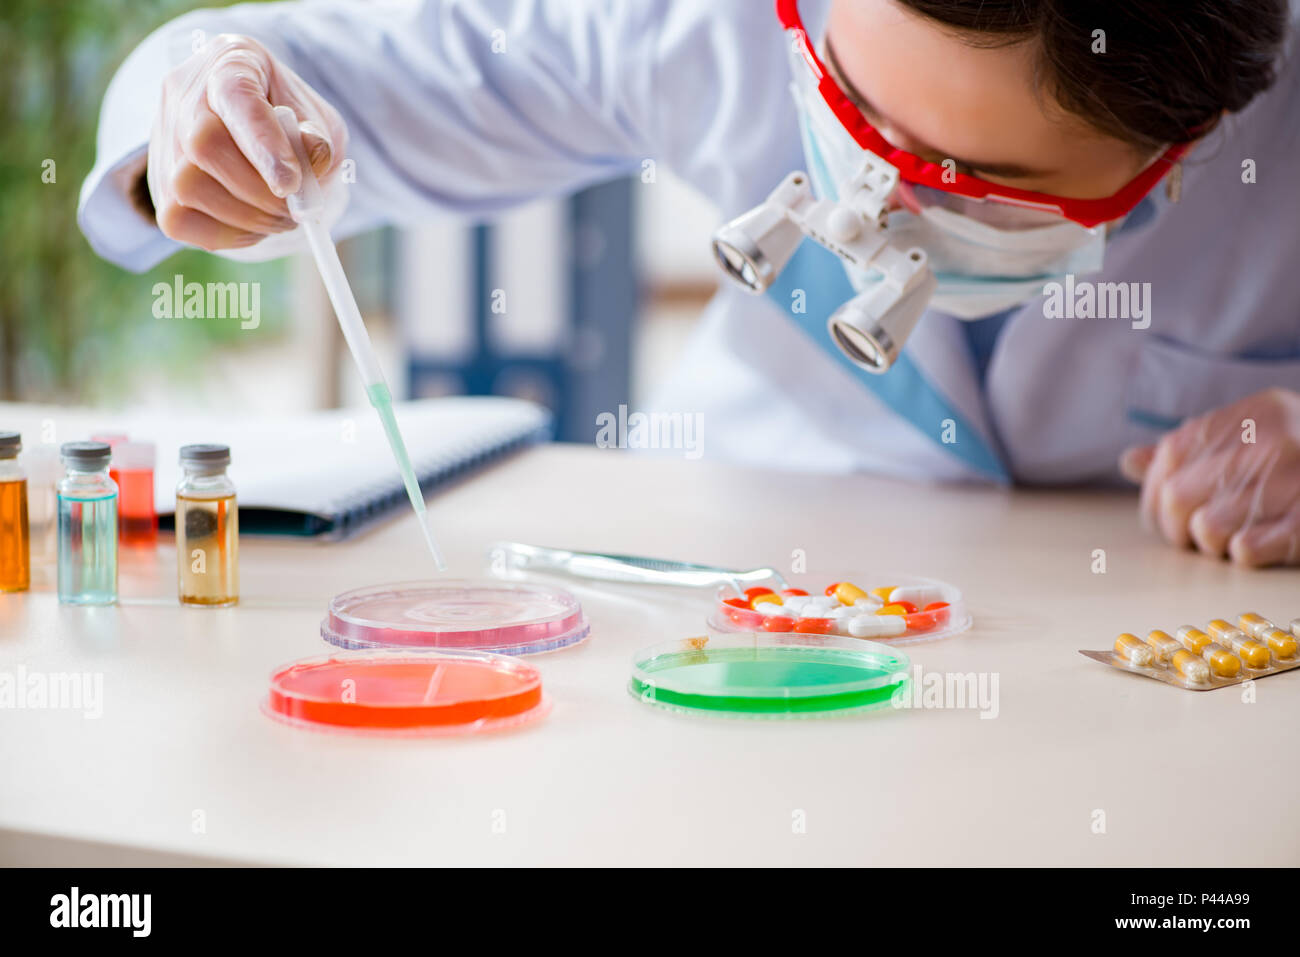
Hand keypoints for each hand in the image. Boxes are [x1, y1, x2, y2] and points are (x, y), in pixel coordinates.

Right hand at [147, 33, 346, 249]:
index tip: (291, 184)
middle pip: (204, 145)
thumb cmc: (288, 119)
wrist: (253, 128)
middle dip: (259, 191)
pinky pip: (178, 219)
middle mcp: (185, 92)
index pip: (237, 97)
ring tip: (277, 217)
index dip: (263, 144)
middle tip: (294, 210)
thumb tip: (311, 159)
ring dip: (244, 217)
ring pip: (187, 186)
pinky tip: (250, 226)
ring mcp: (164, 136)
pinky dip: (223, 234)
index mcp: (232, 61)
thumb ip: (317, 137)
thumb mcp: (315, 118)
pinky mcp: (158, 181)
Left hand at [1120, 387, 1299, 565]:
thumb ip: (1195, 447)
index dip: (1156, 494)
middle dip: (1178, 526)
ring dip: (1212, 543)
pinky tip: (1253, 548)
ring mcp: (1297, 477)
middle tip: (1194, 536)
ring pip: (1210, 527)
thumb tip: (1131, 461)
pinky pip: (1250, 549)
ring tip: (1231, 539)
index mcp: (1255, 412)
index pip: (1170, 456)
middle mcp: (1274, 439)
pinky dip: (1242, 555)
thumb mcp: (1259, 434)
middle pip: (1180, 496)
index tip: (1164, 515)